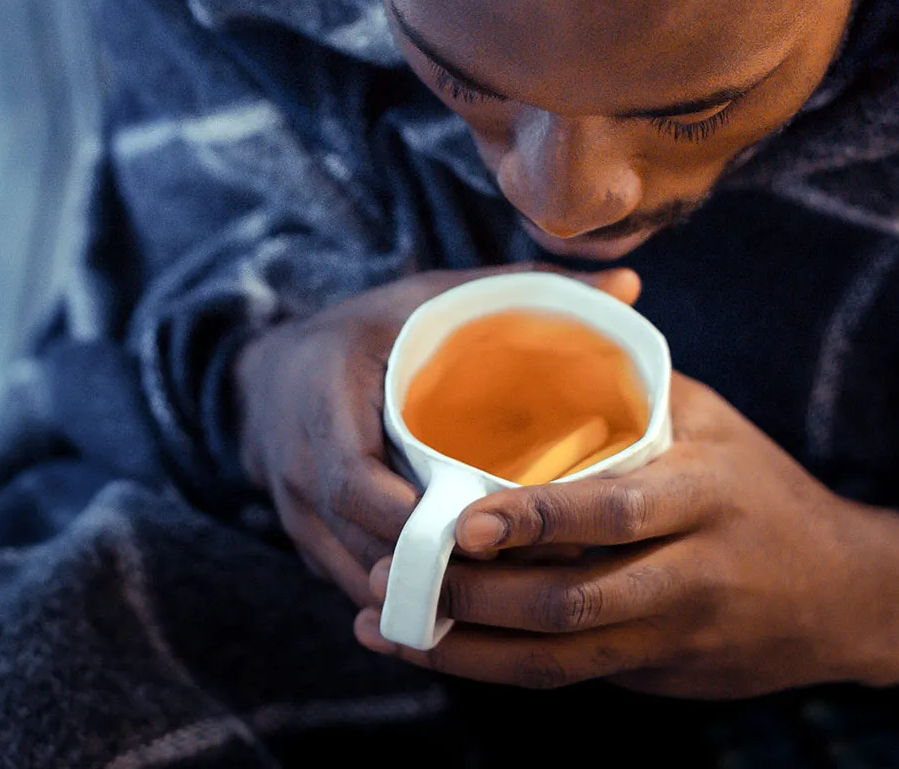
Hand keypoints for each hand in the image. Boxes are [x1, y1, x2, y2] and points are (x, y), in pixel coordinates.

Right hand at [234, 264, 641, 608]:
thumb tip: (629, 284)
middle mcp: (299, 467)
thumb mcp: (430, 299)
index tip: (487, 527)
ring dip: (427, 596)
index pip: (355, 481)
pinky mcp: (311, 548)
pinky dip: (412, 601)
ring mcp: (298, 516)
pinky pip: (359, 588)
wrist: (269, 378)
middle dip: (439, 568)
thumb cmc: (366, 333)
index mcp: (323, 398)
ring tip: (513, 605)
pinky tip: (476, 613)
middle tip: (525, 580)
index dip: (416, 518)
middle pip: (364, 543)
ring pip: (361, 578)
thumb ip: (520, 290)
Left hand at [353, 374, 898, 695]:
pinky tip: (436, 651)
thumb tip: (537, 325)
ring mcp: (676, 637)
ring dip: (466, 649)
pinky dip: (494, 668)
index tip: (463, 516)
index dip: (537, 519)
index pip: (613, 511)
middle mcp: (693, 574)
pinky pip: (566, 677)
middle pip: (573, 600)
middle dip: (477, 595)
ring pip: (558, 658)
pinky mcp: (658, 676)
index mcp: (705, 496)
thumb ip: (628, 387)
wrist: (849, 596)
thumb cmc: (760, 486)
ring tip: (385, 623)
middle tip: (393, 571)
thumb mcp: (712, 423)